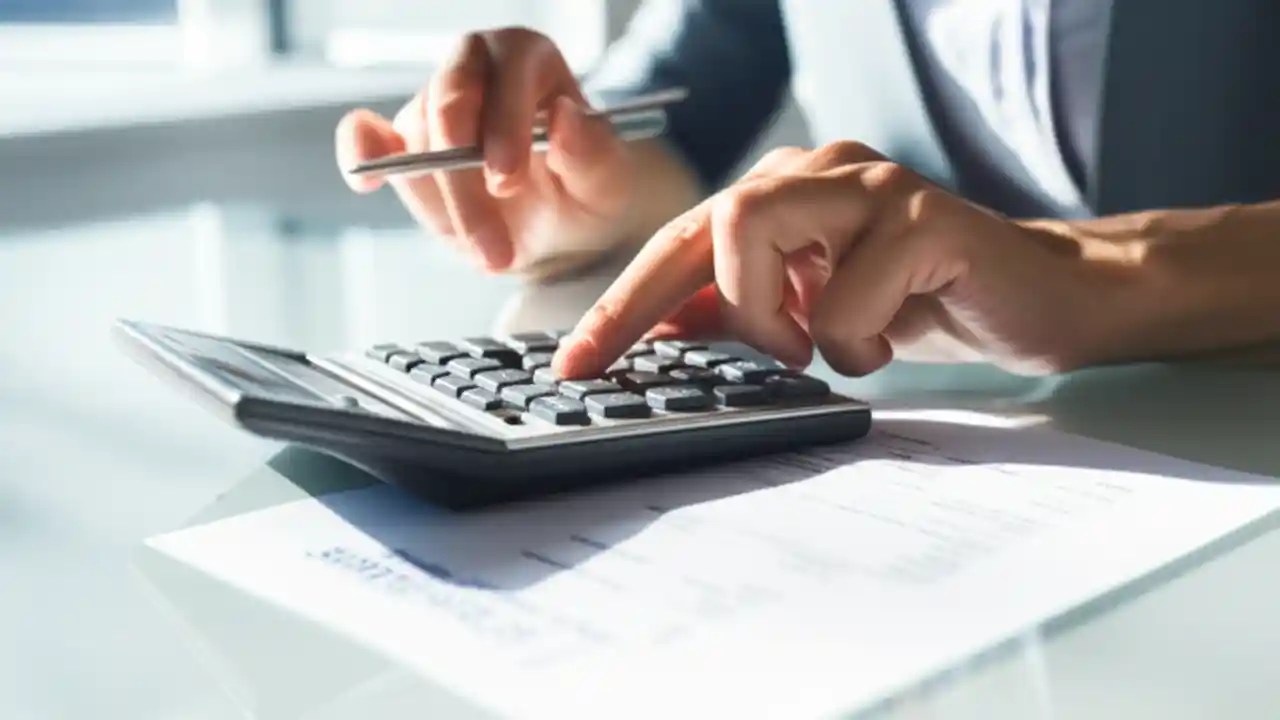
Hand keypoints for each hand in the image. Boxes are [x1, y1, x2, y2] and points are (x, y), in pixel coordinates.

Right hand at [335, 29, 634, 274]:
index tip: (507, 181)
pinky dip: (361, 155)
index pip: (509, 75)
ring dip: (449, 206)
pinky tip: (367, 180)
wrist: (558, 224)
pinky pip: (367, 136)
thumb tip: (565, 116)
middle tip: (497, 245)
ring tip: (492, 253)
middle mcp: (474, 66)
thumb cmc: (584, 189)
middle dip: (467, 182)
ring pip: (419, 142)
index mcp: (527, 57)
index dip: (504, 126)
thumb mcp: (607, 181)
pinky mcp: (401, 141)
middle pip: (450, 107)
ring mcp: (432, 102)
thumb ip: (594, 152)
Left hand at [553, 142, 1138, 377]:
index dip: (621, 306)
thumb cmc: (918, 300)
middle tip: (734, 356)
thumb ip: (737, 312)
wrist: (1035, 296)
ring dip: (775, 314)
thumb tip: (655, 331)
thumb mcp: (809, 314)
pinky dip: (855, 337)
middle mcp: (818, 173)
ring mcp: (872, 186)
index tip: (577, 364)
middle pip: (708, 219)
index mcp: (783, 193)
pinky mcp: (927, 217)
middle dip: (693, 304)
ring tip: (819, 343)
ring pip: (755, 229)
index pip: (678, 242)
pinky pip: (849, 288)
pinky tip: (893, 335)